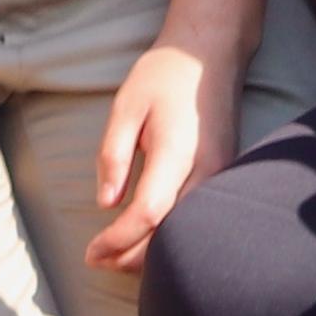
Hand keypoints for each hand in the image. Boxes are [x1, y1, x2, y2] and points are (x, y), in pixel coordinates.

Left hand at [84, 36, 233, 270]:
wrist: (211, 55)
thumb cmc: (165, 76)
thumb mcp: (127, 105)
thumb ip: (114, 155)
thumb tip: (106, 204)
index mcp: (177, 152)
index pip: (147, 213)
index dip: (117, 240)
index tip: (90, 252)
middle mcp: (207, 172)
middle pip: (171, 235)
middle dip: (131, 257)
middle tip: (96, 261)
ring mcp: (221, 178)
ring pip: (188, 234)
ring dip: (152, 252)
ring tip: (115, 256)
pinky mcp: (224, 179)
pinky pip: (198, 221)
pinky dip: (172, 238)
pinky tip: (147, 240)